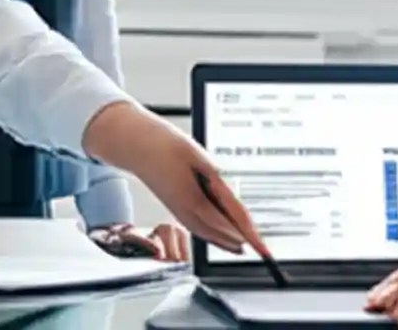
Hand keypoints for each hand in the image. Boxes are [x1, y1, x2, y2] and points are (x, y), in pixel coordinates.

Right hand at [82, 102, 267, 258]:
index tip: (256, 243)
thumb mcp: (200, 160)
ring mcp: (177, 211)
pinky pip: (196, 227)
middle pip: (216, 232)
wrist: (138, 146)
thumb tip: (232, 199)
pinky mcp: (174, 208)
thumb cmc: (167, 147)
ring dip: (224, 242)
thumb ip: (217, 183)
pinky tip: (217, 235)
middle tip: (258, 250)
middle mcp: (184, 210)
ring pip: (205, 233)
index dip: (243, 233)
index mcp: (192, 198)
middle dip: (238, 241)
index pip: (225, 221)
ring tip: (242, 247)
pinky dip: (210, 235)